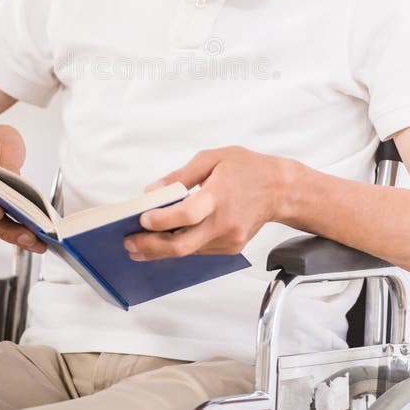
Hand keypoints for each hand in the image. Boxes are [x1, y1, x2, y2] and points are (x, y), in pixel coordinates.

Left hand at [124, 146, 296, 260]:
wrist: (280, 189)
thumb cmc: (247, 169)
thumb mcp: (211, 158)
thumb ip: (179, 177)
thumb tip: (152, 192)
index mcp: (219, 195)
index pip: (187, 214)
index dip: (161, 220)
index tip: (142, 219)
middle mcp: (225, 222)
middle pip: (182, 244)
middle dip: (151, 247)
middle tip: (129, 243)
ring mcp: (229, 239)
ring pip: (188, 251)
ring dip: (160, 250)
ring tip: (138, 244)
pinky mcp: (231, 248)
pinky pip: (199, 250)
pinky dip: (180, 247)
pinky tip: (163, 242)